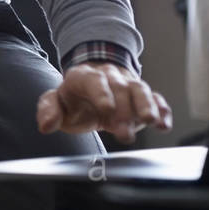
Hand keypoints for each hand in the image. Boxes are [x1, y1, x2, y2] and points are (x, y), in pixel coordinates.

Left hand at [36, 63, 171, 143]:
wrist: (90, 90)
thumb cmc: (71, 100)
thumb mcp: (55, 103)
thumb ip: (48, 111)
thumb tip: (46, 125)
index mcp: (83, 77)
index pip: (94, 81)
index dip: (102, 94)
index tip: (107, 110)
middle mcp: (108, 76)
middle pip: (120, 88)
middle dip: (124, 110)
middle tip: (123, 133)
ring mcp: (127, 84)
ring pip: (140, 90)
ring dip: (146, 106)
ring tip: (151, 122)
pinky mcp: (142, 96)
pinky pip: (155, 99)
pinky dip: (161, 110)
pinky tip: (163, 124)